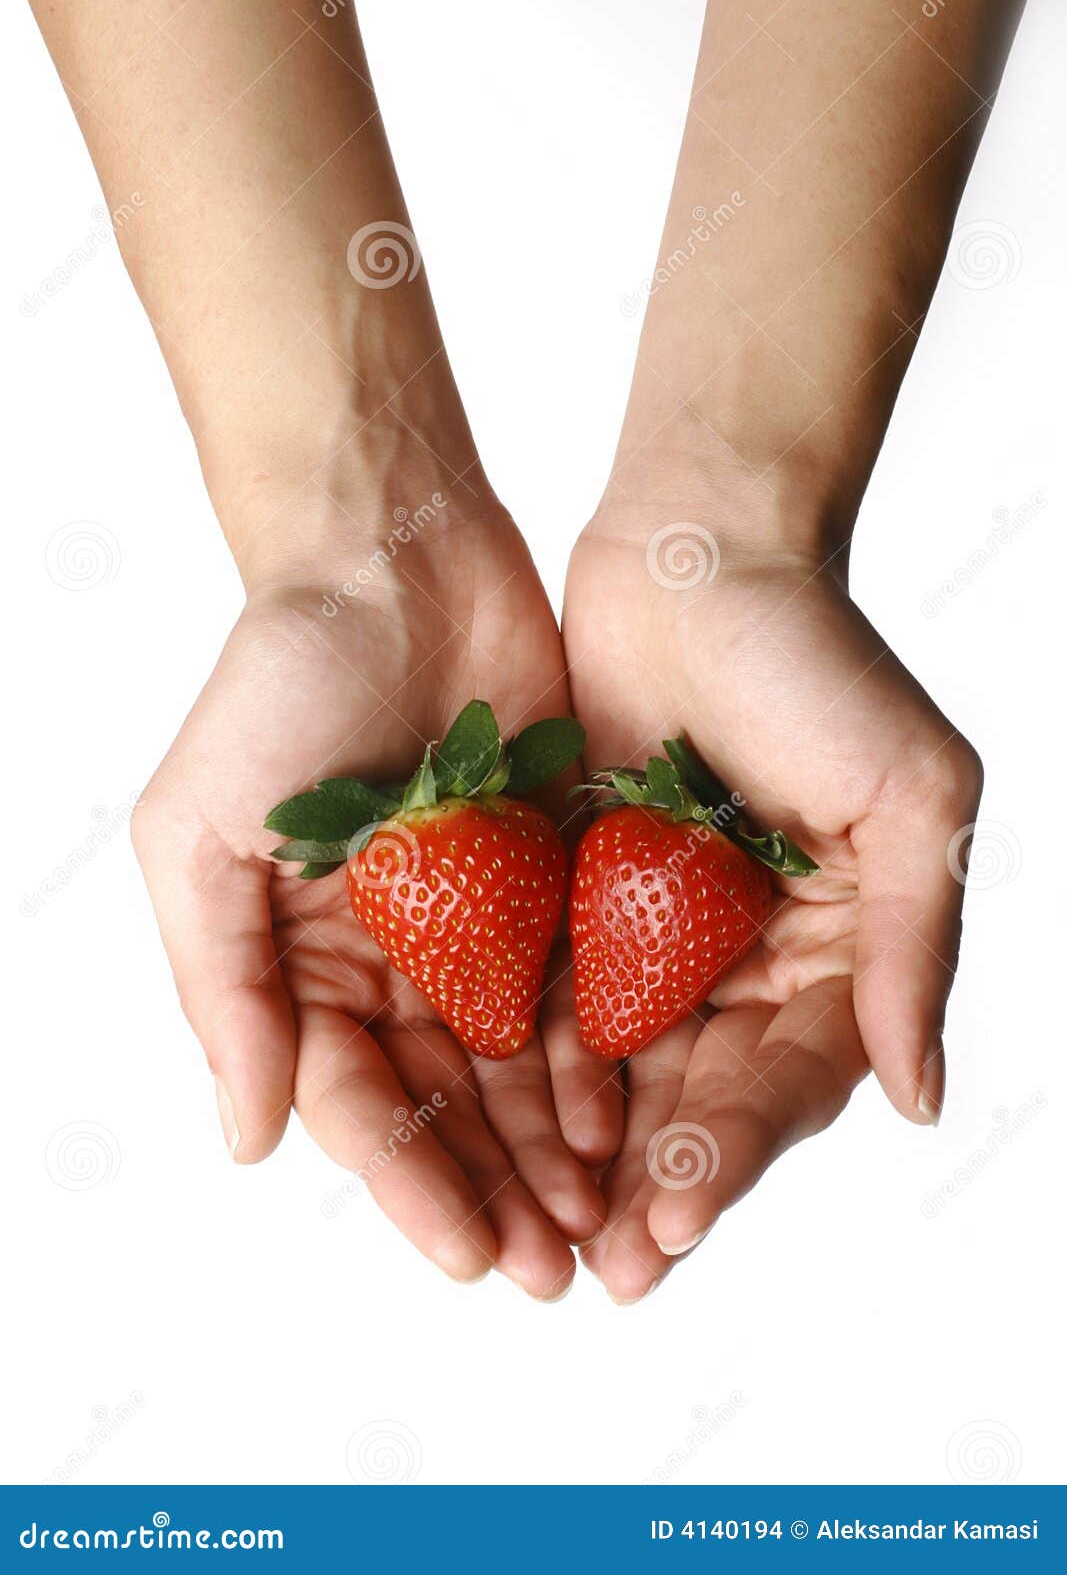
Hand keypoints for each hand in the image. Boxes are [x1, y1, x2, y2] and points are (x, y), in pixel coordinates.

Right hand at [133, 500, 618, 1298]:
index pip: (356, 1102)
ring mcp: (473, 919)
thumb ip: (225, 985)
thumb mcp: (204, 831)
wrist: (394, 554)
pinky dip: (602, 1055)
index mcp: (301, 961)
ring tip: (606, 1225)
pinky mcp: (549, 875)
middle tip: (556, 1274)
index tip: (469, 1255)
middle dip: (495, 1190)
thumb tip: (247, 1140)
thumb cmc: (278, 681)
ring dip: (555, 1149)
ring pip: (518, 1065)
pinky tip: (638, 1115)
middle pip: (446, 1104)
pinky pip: (580, 983)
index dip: (410, 1184)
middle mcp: (389, 956)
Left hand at [562, 500, 981, 1300]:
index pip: (791, 1075)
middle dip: (658, 1182)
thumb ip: (910, 946)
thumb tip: (924, 1101)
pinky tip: (501, 1122)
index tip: (679, 1217)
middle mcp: (749, 950)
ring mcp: (660, 926)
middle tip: (608, 1270)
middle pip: (704, 1093)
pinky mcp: (579, 889)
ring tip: (548, 1234)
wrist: (697, 546)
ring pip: (626, 1065)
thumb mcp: (910, 797)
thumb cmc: (819, 658)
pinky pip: (554, 992)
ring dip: (592, 1151)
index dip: (738, 1150)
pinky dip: (535, 1060)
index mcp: (835, 942)